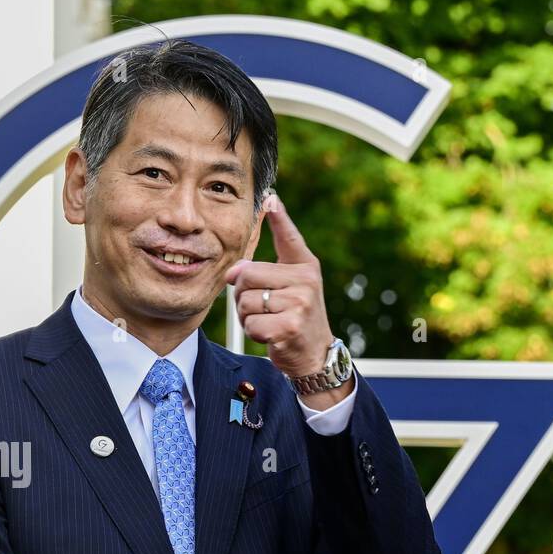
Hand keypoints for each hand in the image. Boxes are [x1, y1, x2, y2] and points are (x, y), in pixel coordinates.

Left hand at [224, 194, 346, 403]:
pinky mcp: (289, 327)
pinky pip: (251, 324)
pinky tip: (271, 335)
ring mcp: (299, 304)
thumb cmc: (298, 317)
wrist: (316, 355)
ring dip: (248, 318)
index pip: (288, 237)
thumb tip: (236, 265)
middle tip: (263, 308)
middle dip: (244, 296)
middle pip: (247, 275)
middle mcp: (305, 281)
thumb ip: (269, 268)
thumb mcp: (294, 286)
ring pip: (246, 302)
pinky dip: (254, 334)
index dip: (277, 218)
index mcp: (305, 266)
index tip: (269, 198)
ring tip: (268, 322)